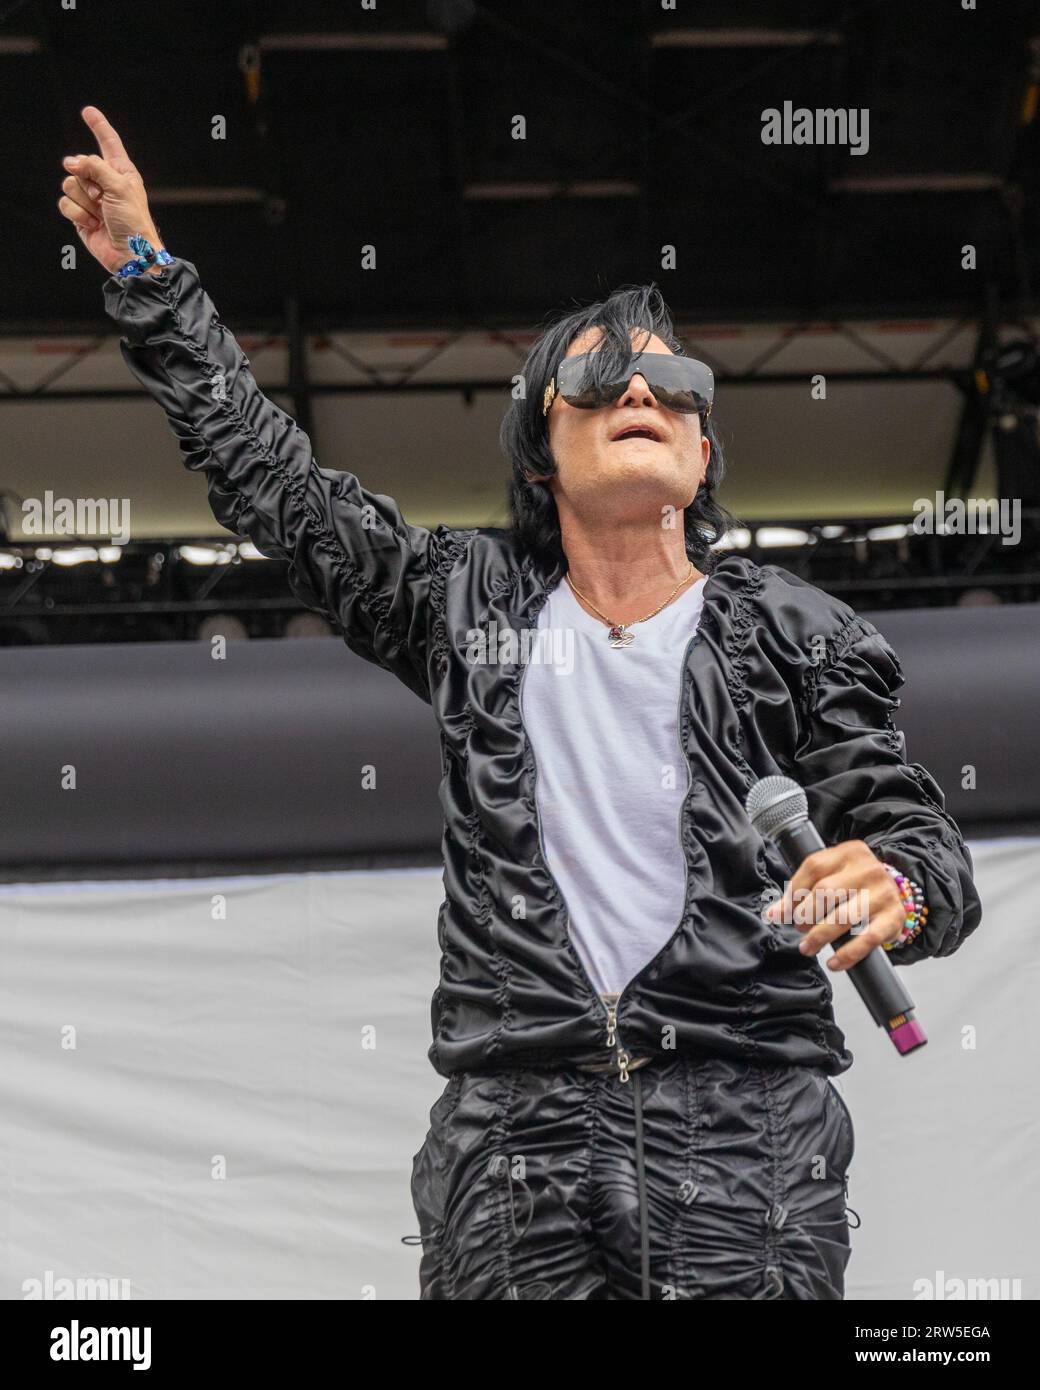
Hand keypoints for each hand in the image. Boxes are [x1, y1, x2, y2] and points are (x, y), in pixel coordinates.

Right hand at [57, 105, 160, 274]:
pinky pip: (65, 203)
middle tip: (101, 196)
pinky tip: (92, 224)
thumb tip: (70, 162)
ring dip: (84, 200)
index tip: (88, 111)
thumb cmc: (133, 221)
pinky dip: (77, 214)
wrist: (130, 255)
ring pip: (69, 183)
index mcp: (121, 171)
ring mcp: (91, 198)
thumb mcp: (119, 186)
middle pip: (79, 163)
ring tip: (100, 213)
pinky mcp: (80, 215)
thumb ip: (94, 166)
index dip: (98, 126)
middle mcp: (105, 182)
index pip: (108, 143)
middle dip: (86, 178)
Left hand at [763, 839, 905, 970]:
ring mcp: (883, 892)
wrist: (896, 892)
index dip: (794, 892)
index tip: (785, 911)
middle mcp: (868, 868)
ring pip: (844, 916)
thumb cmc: (855, 885)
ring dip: (820, 935)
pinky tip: (835, 962)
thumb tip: (773, 913)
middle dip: (806, 914)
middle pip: (826, 891)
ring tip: (808, 946)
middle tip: (799, 928)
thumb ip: (802, 891)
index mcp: (849, 852)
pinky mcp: (894, 917)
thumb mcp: (831, 877)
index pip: (813, 867)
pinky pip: (868, 938)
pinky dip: (848, 954)